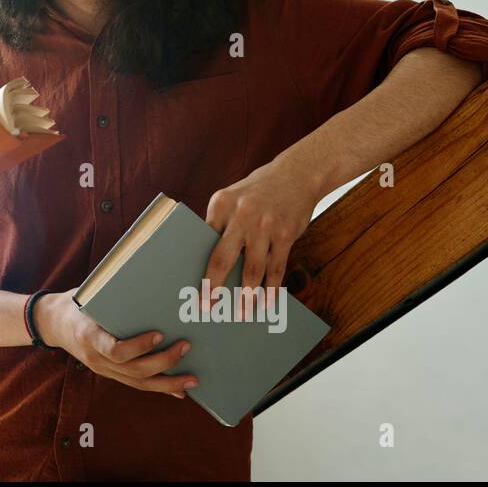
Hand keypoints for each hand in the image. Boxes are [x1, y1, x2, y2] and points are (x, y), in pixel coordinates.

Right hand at [34, 290, 198, 398]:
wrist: (53, 323)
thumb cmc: (76, 304)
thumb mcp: (88, 296)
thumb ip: (113, 297)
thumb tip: (148, 283)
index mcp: (88, 336)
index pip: (115, 350)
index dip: (139, 346)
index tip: (159, 334)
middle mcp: (96, 359)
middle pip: (134, 370)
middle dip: (164, 361)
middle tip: (186, 346)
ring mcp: (103, 369)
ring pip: (139, 383)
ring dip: (168, 382)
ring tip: (193, 378)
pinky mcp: (110, 374)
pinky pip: (137, 384)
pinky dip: (160, 388)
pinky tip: (179, 390)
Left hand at [201, 157, 321, 313]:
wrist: (297, 174)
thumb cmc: (258, 190)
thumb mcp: (232, 197)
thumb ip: (220, 223)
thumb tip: (206, 259)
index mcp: (221, 205)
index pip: (204, 242)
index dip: (198, 266)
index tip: (190, 287)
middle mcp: (242, 215)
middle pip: (223, 259)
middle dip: (214, 287)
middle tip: (208, 307)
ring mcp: (265, 226)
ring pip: (253, 270)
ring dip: (247, 295)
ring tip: (243, 313)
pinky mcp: (286, 235)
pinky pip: (277, 268)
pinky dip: (272, 289)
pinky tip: (268, 302)